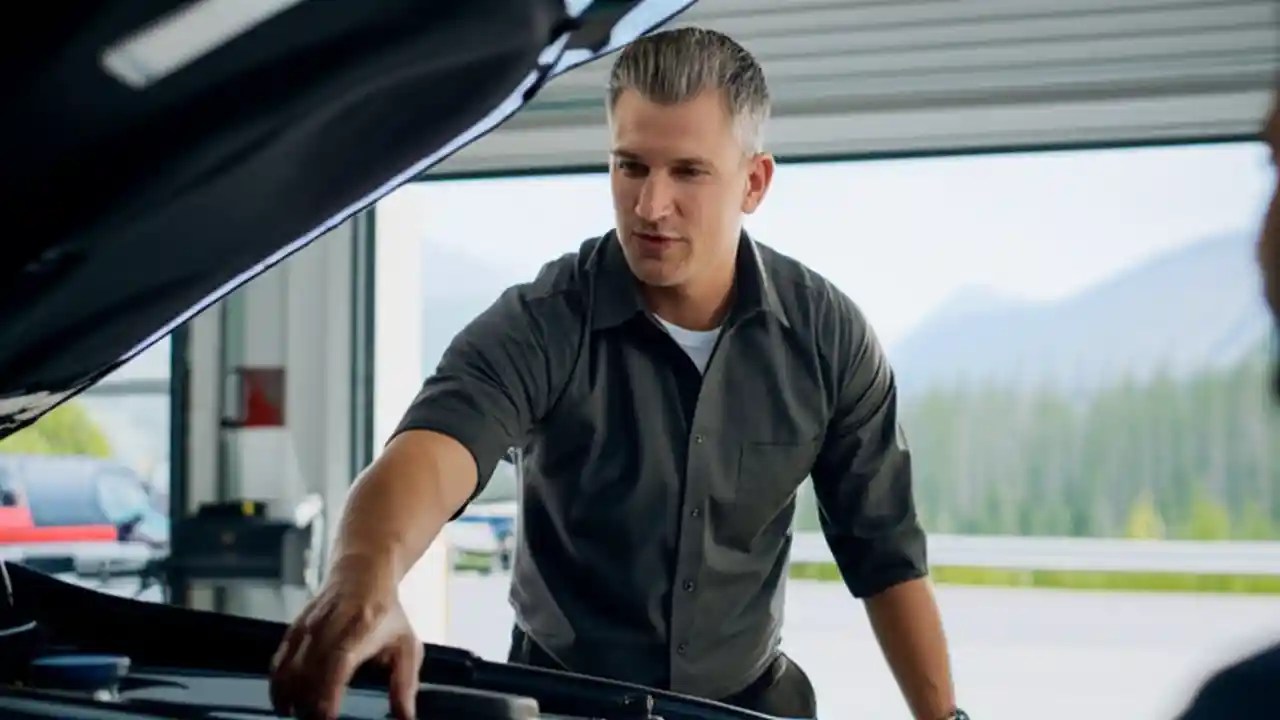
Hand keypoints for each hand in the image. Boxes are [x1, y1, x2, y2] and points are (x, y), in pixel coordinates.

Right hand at [269, 558, 422, 719]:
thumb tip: (407, 718)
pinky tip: (283, 701)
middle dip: (307, 702)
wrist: (362, 572)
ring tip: (297, 715)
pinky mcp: (296, 627)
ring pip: (289, 666)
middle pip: (308, 670)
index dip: (328, 691)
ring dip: (290, 695)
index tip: (326, 716)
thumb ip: (404, 683)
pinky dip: (278, 683)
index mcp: (362, 629)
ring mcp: (309, 625)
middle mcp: (330, 625)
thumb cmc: (387, 613)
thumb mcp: (406, 644)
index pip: (338, 663)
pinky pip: (279, 659)